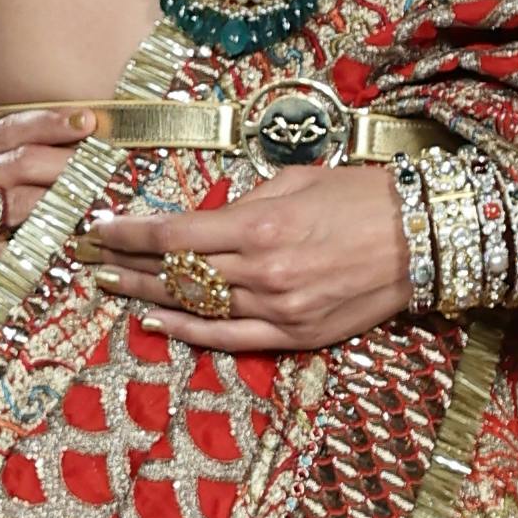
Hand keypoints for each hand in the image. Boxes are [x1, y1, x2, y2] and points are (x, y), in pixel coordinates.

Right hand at [0, 113, 89, 348]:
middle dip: (69, 163)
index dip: (51, 122)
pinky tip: (58, 262)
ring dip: (60, 208)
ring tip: (98, 213)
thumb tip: (47, 177)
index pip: (7, 131)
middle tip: (110, 167)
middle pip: (18, 163)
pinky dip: (28, 260)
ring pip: (11, 207)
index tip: (92, 118)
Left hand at [82, 161, 412, 356]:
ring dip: (150, 294)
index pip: (175, 232)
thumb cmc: (363, 197)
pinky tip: (157, 320)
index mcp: (260, 225)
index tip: (100, 228)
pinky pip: (228, 338)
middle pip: (177, 271)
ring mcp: (278, 309)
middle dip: (129, 264)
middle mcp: (263, 272)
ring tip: (114, 285)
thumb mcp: (298, 180)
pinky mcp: (295, 335)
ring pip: (197, 304)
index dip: (130, 233)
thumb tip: (205, 217)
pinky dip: (188, 330)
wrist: (423, 239)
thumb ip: (245, 201)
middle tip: (93, 260)